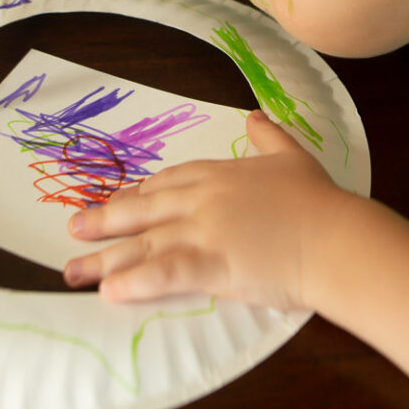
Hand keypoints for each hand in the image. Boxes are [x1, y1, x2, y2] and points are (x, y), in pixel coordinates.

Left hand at [63, 109, 349, 309]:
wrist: (336, 238)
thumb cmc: (319, 201)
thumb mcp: (293, 156)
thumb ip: (270, 136)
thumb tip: (257, 114)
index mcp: (219, 174)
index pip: (166, 182)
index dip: (136, 194)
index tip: (114, 202)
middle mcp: (203, 200)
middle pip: (142, 210)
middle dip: (103, 221)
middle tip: (73, 232)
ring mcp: (205, 232)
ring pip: (144, 244)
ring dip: (105, 260)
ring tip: (73, 273)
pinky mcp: (213, 266)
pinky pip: (165, 273)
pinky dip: (135, 282)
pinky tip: (109, 293)